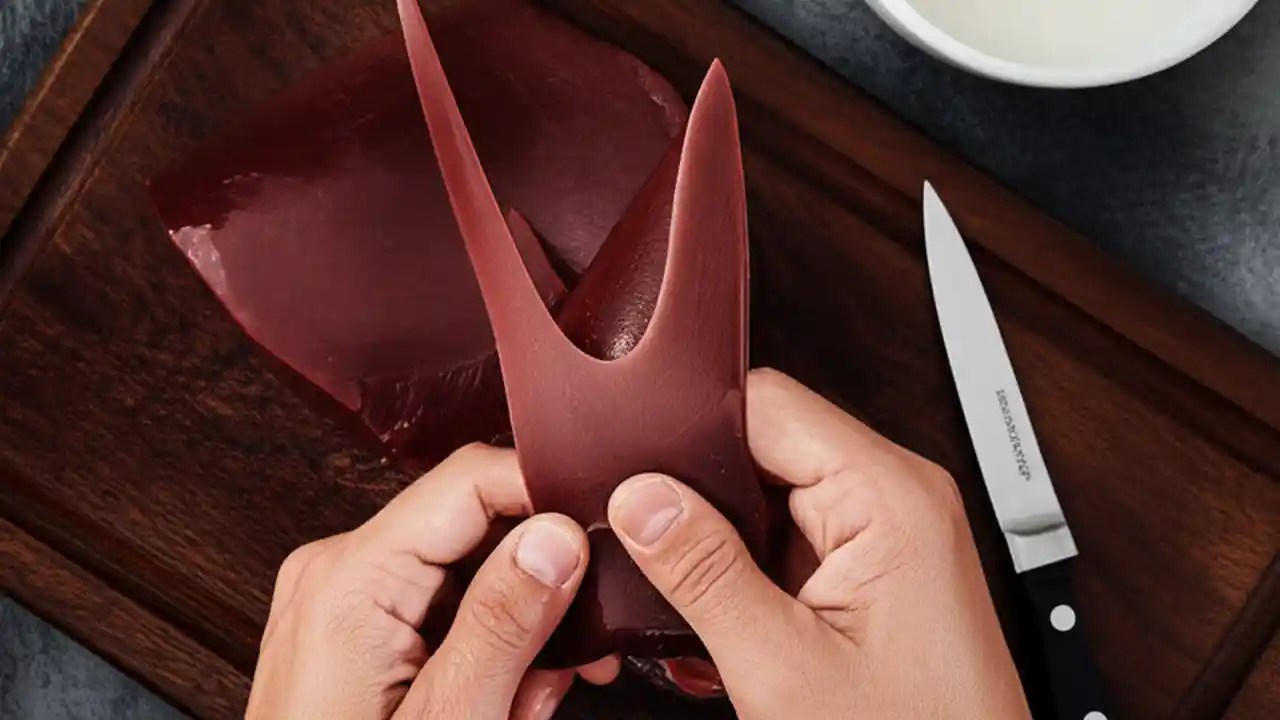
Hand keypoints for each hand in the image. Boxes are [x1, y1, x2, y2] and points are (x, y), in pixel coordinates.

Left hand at [247, 443, 618, 719]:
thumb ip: (505, 624)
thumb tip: (559, 534)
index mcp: (351, 581)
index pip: (470, 480)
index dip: (548, 496)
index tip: (606, 539)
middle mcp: (340, 573)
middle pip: (476, 526)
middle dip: (537, 588)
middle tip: (566, 663)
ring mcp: (346, 600)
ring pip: (471, 569)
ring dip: (517, 630)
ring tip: (518, 704)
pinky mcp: (359, 626)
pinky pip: (446, 604)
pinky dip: (486, 646)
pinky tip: (497, 701)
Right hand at [608, 369, 1031, 718]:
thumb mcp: (784, 668)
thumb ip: (704, 573)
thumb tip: (642, 500)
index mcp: (889, 495)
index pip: (767, 403)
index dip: (690, 431)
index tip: (637, 475)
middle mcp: (897, 497)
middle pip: (764, 445)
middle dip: (698, 498)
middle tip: (657, 556)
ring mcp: (887, 532)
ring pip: (766, 496)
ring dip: (720, 545)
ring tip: (698, 605)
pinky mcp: (874, 567)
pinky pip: (788, 538)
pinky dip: (747, 575)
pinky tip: (728, 624)